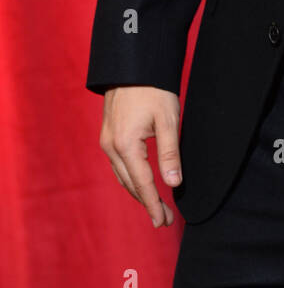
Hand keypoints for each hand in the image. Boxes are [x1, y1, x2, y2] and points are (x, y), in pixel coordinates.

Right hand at [99, 86, 181, 227]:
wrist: (133, 65)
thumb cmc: (153, 90)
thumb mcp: (167, 120)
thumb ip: (170, 153)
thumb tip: (174, 184)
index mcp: (125, 145)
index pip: (142, 184)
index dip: (153, 205)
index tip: (163, 222)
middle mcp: (111, 147)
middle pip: (130, 184)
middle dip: (147, 203)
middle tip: (164, 220)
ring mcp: (106, 141)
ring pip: (122, 176)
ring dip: (138, 192)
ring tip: (156, 206)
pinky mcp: (108, 135)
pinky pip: (118, 165)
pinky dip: (130, 178)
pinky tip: (142, 183)